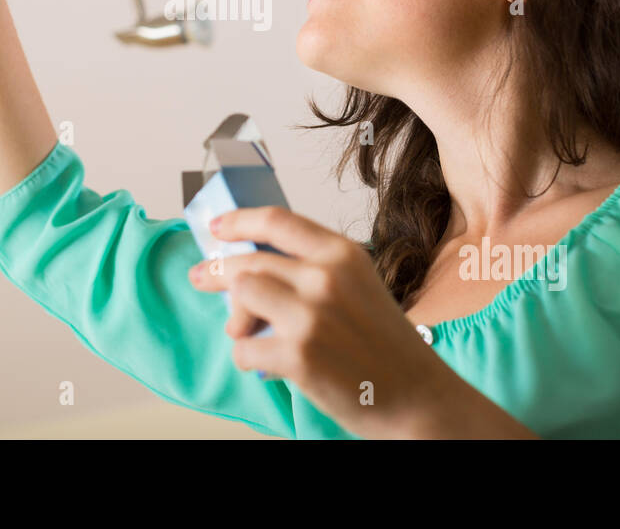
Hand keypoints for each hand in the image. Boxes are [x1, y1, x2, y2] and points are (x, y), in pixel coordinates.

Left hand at [186, 205, 450, 438]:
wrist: (419, 398)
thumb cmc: (388, 347)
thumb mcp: (359, 287)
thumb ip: (314, 270)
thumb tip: (253, 267)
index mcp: (343, 254)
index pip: (277, 221)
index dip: (240, 221)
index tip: (218, 227)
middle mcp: (325, 277)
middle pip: (248, 262)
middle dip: (216, 272)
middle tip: (200, 278)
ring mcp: (310, 316)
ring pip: (240, 297)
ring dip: (236, 319)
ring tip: (248, 335)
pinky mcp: (298, 355)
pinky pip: (245, 348)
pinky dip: (248, 358)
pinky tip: (268, 365)